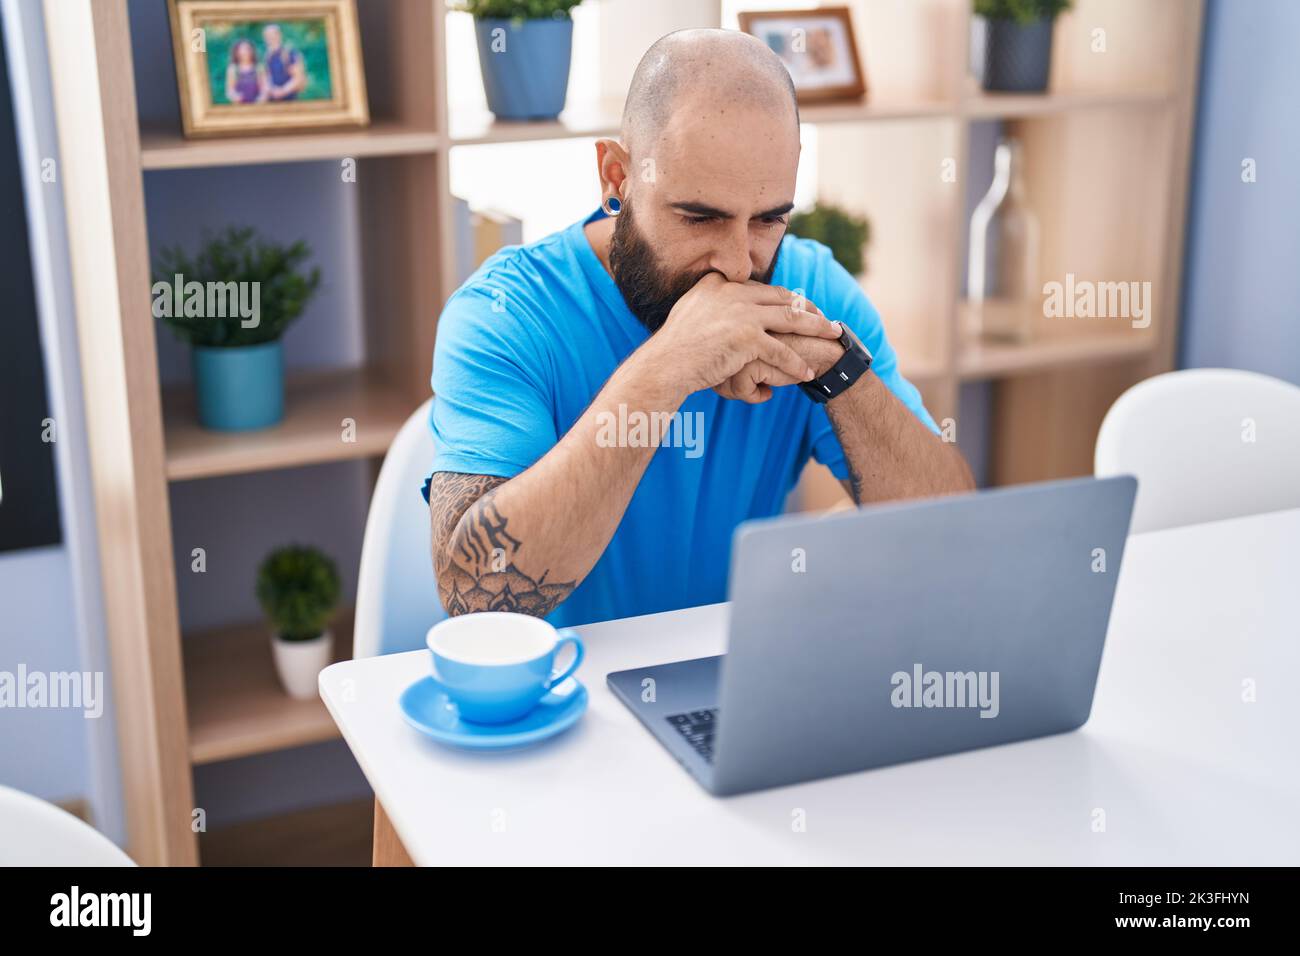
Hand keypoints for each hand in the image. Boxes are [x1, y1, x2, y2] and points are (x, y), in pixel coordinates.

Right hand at [636, 273, 842, 400]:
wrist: (665, 365)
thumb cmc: (673, 346)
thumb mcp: (689, 311)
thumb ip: (708, 299)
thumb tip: (716, 286)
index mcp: (720, 285)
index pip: (764, 288)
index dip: (787, 298)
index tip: (803, 305)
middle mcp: (733, 293)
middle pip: (783, 298)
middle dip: (810, 309)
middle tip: (828, 319)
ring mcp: (742, 314)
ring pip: (791, 320)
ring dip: (816, 329)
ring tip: (833, 337)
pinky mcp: (747, 338)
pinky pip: (781, 352)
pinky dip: (796, 363)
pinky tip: (807, 373)